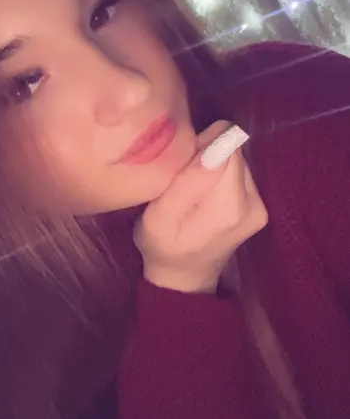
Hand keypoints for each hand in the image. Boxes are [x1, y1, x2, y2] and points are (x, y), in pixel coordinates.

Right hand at [134, 121, 267, 293]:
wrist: (185, 275)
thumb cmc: (163, 246)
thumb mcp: (158, 218)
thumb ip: (185, 183)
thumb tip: (213, 149)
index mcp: (229, 207)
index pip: (227, 148)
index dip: (202, 144)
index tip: (182, 161)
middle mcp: (253, 204)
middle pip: (234, 151)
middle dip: (208, 152)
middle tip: (182, 175)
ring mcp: (260, 204)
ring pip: (237, 158)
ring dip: (213, 162)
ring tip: (191, 185)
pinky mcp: (259, 203)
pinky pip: (239, 170)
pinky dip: (220, 172)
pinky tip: (203, 192)